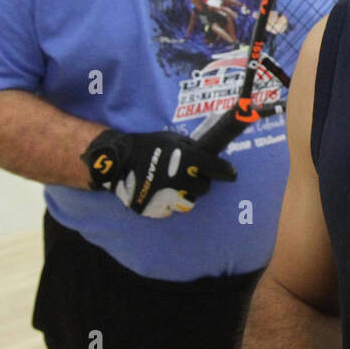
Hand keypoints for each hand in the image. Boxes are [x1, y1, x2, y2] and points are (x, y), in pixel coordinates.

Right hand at [81, 129, 237, 217]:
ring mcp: (167, 196)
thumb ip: (192, 147)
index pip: (216, 168)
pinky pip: (171, 209)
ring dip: (187, 194)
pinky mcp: (155, 208)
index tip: (231, 174)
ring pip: (189, 201)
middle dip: (201, 182)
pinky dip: (170, 202)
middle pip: (204, 188)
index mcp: (186, 160)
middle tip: (192, 176)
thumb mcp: (172, 139)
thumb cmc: (147, 145)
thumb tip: (207, 154)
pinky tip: (162, 193)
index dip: (226, 172)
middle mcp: (180, 179)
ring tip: (176, 185)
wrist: (118, 161)